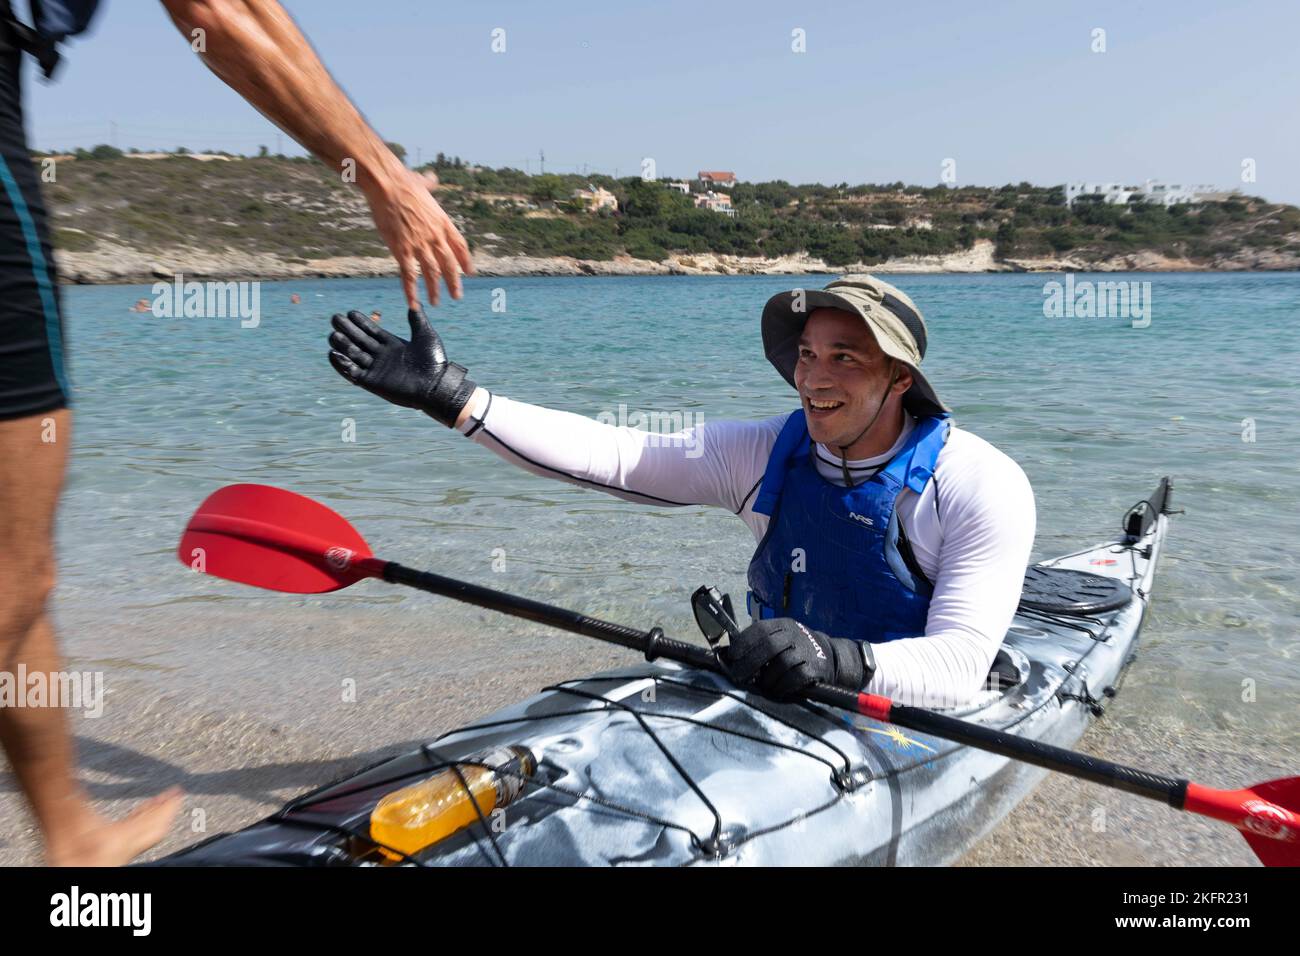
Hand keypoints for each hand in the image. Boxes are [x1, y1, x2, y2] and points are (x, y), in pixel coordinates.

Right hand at [328, 308, 475, 426]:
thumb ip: (417, 320)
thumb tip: (414, 303)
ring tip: (334, 334)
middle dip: (347, 330)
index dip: (361, 322)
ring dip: (342, 345)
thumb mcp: (426, 336)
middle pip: (359, 341)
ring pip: (354, 355)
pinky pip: (352, 373)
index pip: (372, 331)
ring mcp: (376, 369)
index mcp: (392, 345)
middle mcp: (382, 356)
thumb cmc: (434, 362)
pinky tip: (333, 353)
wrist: (435, 386)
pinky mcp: (372, 383)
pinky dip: (342, 364)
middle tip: (336, 319)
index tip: (351, 312)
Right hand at [362, 167, 472, 308]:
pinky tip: (413, 304)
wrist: (387, 184)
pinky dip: (411, 292)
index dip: (465, 261)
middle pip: (449, 264)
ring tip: (436, 302)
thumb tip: (431, 178)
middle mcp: (435, 236)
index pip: (460, 246)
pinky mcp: (402, 250)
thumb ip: (429, 183)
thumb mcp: (421, 182)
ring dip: (435, 289)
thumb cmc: (402, 181)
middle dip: (454, 282)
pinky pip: (409, 276)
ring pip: (432, 273)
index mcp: (442, 221)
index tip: (469, 272)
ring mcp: (419, 245)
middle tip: (457, 295)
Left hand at [720, 618, 868, 699]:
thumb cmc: (798, 649)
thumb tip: (732, 657)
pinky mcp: (816, 668)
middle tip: (739, 676)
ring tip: (761, 684)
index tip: (732, 656)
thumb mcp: (782, 638)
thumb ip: (762, 643)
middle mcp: (796, 634)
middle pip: (769, 646)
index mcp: (784, 625)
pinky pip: (794, 678)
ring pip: (781, 664)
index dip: (744, 642)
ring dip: (766, 678)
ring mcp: (807, 650)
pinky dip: (781, 686)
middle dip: (749, 663)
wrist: (833, 656)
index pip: (760, 629)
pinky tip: (777, 689)